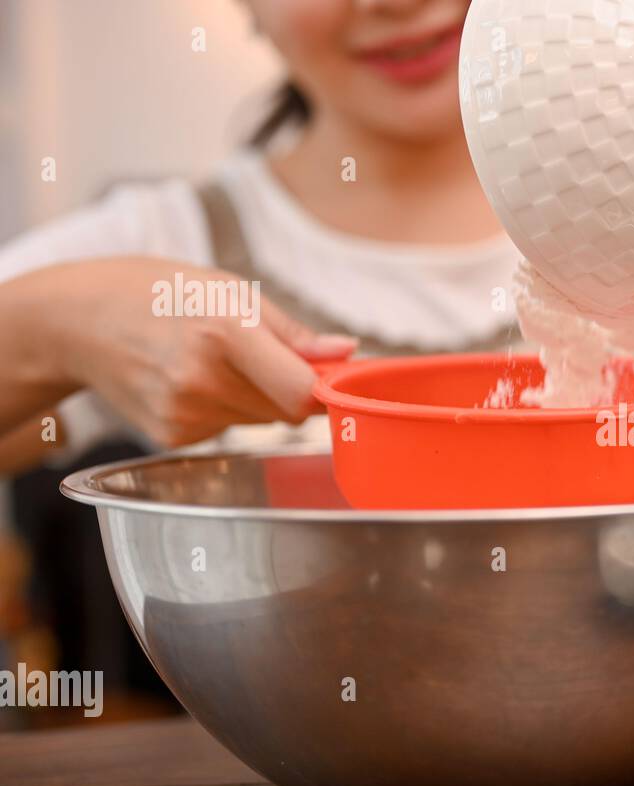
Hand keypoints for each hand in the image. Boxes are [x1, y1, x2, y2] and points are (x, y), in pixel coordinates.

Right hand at [34, 257, 355, 447]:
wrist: (75, 321)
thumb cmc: (158, 294)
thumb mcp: (229, 290)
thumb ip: (293, 333)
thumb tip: (347, 353)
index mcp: (226, 333)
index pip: (304, 392)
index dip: (328, 391)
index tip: (337, 382)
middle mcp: (204, 381)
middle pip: (288, 409)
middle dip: (288, 387)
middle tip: (257, 354)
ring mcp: (185, 414)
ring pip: (260, 420)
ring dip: (254, 397)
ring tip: (211, 361)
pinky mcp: (173, 438)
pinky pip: (227, 429)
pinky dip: (222, 409)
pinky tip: (188, 381)